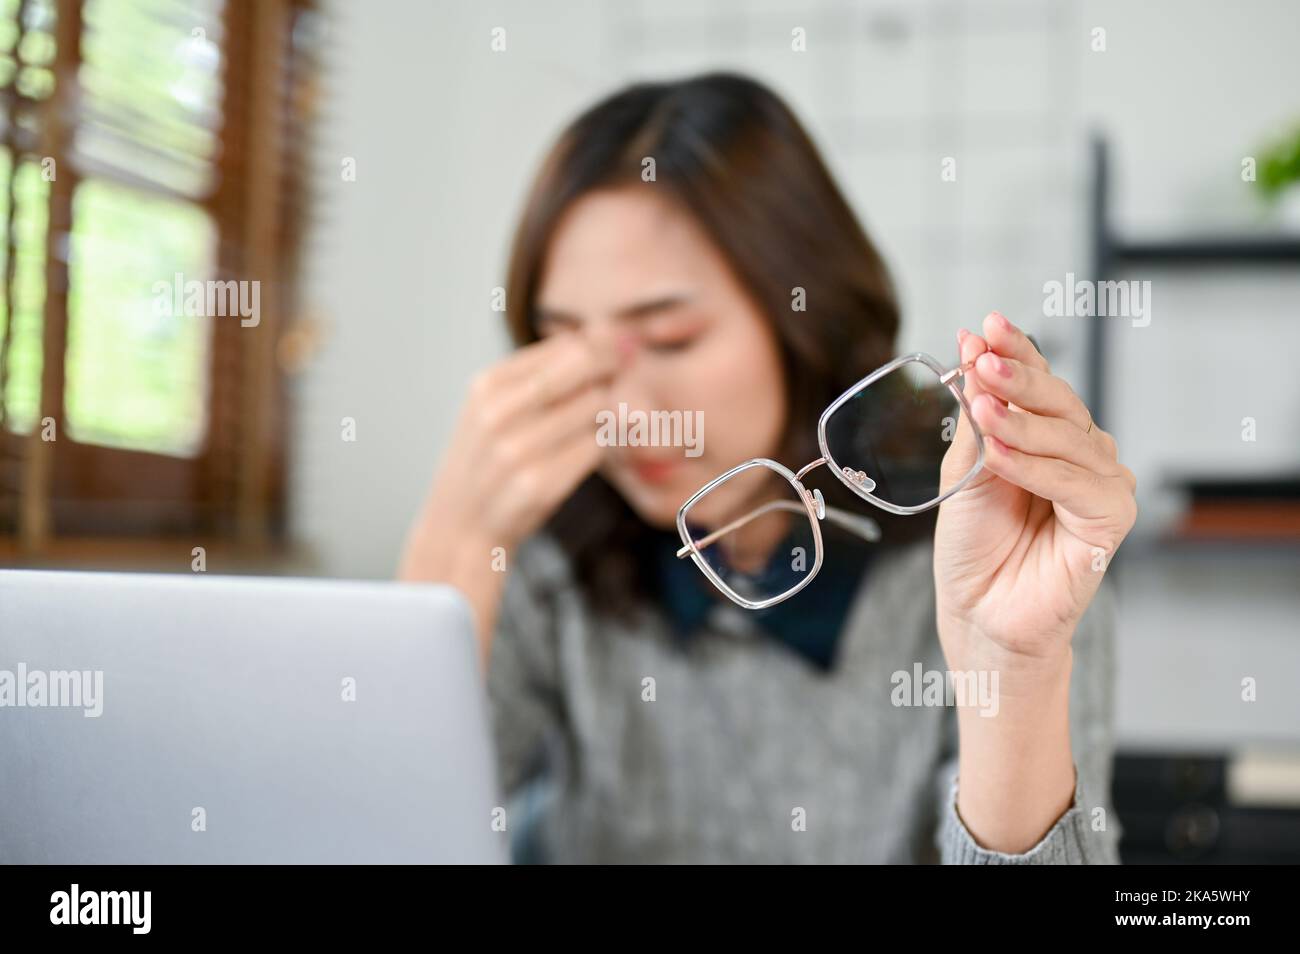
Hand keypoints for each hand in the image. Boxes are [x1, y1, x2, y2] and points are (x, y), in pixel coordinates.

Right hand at [399, 332, 617, 653]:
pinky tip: (584, 451)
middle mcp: (499, 413)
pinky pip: (596, 447)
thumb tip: (611, 334)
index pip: (566, 346)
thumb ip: (547, 372)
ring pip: (597, 406)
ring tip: (592, 423)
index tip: (621, 351)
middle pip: (585, 367)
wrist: (461, 527)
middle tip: (625, 376)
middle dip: (614, 368)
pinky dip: (600, 445)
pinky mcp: (539, 484)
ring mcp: (518, 450)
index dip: (603, 346)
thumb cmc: (490, 460)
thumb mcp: (497, 407)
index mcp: (489, 385)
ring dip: (607, 412)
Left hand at [934, 311, 1136, 669]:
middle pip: (1059, 401)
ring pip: (1067, 437)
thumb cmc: (973, 544)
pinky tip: (999, 456)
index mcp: (1048, 435)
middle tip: (982, 357)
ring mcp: (1101, 483)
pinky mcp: (1111, 518)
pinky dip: (1034, 467)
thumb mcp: (963, 468)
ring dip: (1020, 421)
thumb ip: (975, 415)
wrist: (979, 611)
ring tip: (981, 409)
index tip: (987, 324)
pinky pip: (1074, 482)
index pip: (1038, 382)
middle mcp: (1082, 453)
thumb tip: (971, 346)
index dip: (1016, 351)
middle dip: (1018, 376)